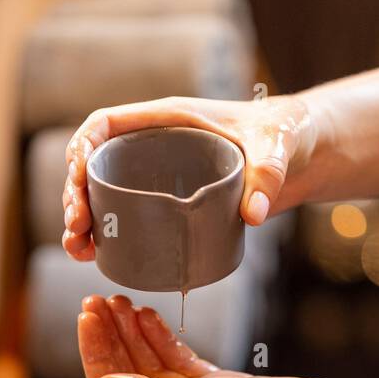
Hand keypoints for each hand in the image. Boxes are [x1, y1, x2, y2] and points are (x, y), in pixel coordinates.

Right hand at [63, 93, 316, 260]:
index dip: (83, 145)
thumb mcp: (278, 145)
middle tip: (78, 227)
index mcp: (168, 120)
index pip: (107, 123)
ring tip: (78, 250)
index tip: (77, 175)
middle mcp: (155, 148)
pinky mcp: (169, 206)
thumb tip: (253, 214)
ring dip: (83, 222)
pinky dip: (105, 237)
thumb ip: (269, 173)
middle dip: (76, 194)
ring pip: (104, 197)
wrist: (302, 156)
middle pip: (96, 166)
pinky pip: (125, 219)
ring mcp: (158, 179)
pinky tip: (93, 258)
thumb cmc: (286, 134)